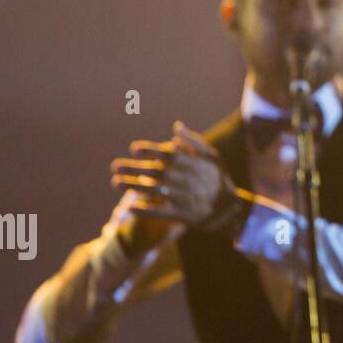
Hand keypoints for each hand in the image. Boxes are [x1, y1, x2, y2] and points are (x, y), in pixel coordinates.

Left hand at [111, 121, 246, 232]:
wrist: (228, 208)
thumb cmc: (217, 178)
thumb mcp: (211, 156)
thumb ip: (193, 142)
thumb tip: (176, 127)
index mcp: (192, 165)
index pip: (167, 155)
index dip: (150, 151)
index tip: (133, 149)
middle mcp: (185, 181)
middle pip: (156, 173)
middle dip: (135, 168)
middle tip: (115, 165)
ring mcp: (182, 199)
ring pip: (154, 192)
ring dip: (134, 186)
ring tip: (116, 182)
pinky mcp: (181, 215)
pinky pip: (159, 214)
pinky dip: (144, 211)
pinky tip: (129, 208)